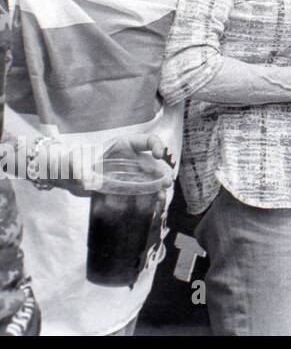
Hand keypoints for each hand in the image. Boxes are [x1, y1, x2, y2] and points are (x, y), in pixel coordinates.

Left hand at [48, 135, 174, 193]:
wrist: (66, 176)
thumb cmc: (72, 163)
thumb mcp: (75, 164)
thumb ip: (80, 171)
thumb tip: (85, 182)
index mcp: (124, 145)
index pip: (147, 140)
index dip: (157, 145)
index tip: (159, 155)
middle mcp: (131, 158)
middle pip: (153, 163)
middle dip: (162, 173)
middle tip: (166, 184)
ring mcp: (129, 173)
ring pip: (150, 180)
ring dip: (157, 189)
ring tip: (160, 201)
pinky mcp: (125, 187)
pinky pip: (141, 192)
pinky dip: (147, 200)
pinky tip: (151, 208)